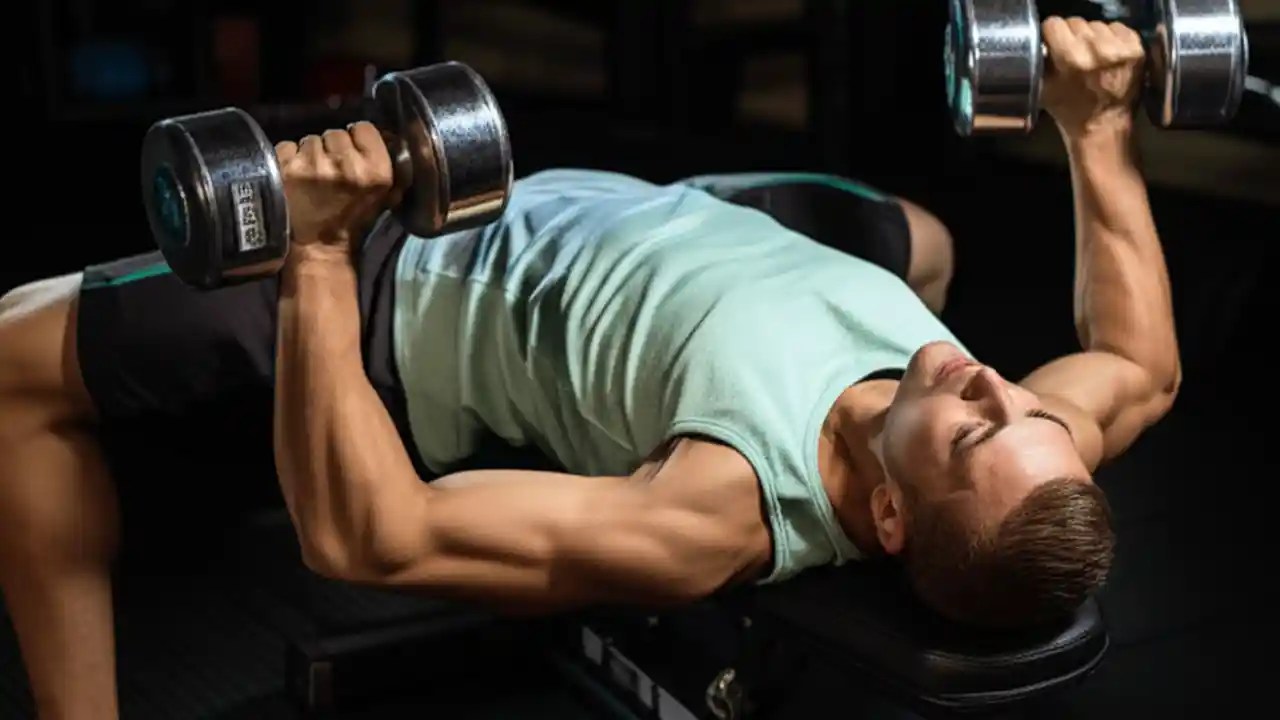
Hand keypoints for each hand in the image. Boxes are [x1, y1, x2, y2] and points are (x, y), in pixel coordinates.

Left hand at [275, 122, 397, 261]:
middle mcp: (347, 165)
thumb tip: (388, 135)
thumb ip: (387, 162)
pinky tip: (296, 179)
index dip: (357, 140)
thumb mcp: (385, 195)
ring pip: (310, 139)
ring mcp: (314, 165)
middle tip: (331, 173)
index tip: (352, 156)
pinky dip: (289, 160)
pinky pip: (287, 146)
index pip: (364, 128)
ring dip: (310, 155)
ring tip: (313, 179)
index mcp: (377, 171)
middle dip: (332, 149)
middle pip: (335, 133)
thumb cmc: (352, 219)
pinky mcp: (287, 168)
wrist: (319, 246)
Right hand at [1041, 17, 1145, 137]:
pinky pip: (1118, 28)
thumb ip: (1040, 60)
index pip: (1054, 24)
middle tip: (1073, 54)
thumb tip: (1042, 40)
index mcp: (1071, 60)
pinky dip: (1111, 38)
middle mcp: (1097, 50)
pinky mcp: (1136, 49)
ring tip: (1091, 56)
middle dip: (1071, 36)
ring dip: (1092, 37)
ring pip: (1097, 24)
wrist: (1104, 127)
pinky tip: (1107, 55)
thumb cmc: (1070, 111)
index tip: (1053, 45)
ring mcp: (1120, 49)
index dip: (1051, 35)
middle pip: (1076, 22)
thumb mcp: (1043, 88)